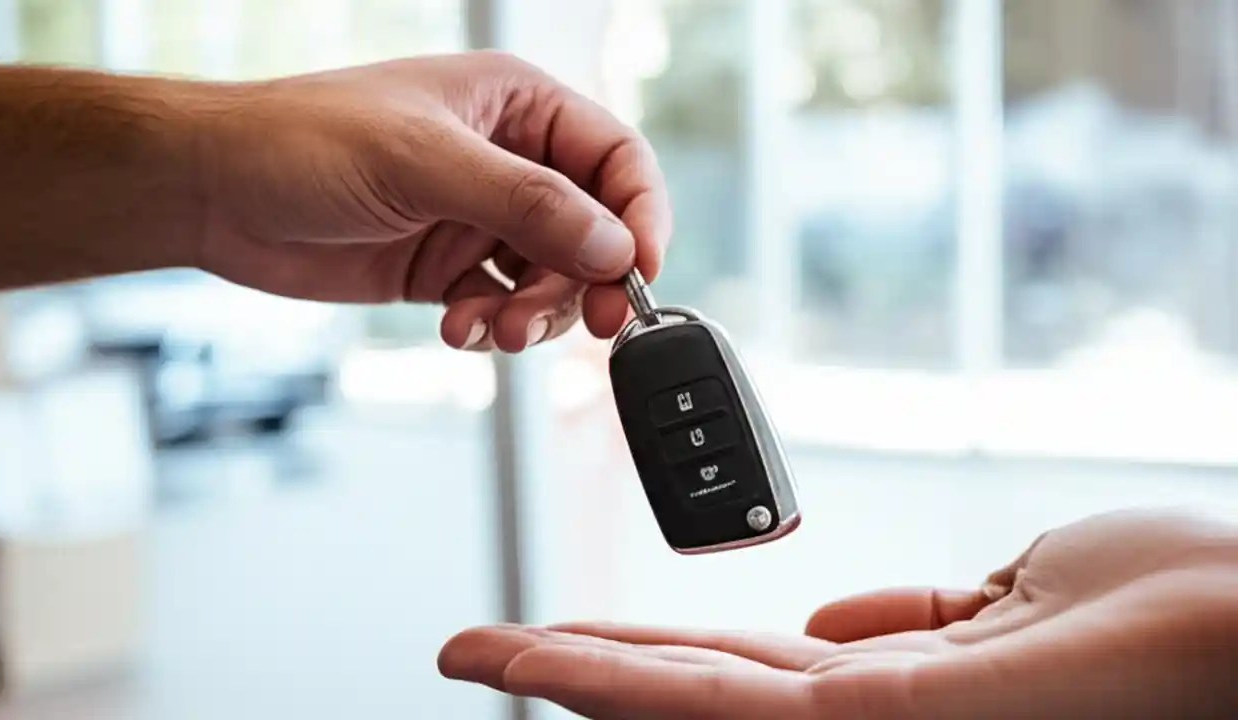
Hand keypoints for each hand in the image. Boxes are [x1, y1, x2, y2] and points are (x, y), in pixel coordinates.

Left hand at [195, 51, 668, 351]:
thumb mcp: (424, 163)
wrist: (213, 192)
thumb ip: (527, 205)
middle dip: (585, 281)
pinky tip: (457, 328)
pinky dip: (492, 327)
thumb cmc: (301, 141)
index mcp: (516, 106)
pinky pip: (500, 306)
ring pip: (550, 279)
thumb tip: (615, 248)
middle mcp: (506, 161)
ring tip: (495, 331)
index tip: (639, 273)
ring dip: (535, 315)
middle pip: (591, 231)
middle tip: (582, 324)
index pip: (614, 159)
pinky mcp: (445, 267)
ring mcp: (476, 217)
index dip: (639, 216)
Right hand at [438, 510, 1237, 717]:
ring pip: (684, 706)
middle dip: (575, 674)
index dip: (646, 651)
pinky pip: (728, 703)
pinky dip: (625, 682)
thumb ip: (917, 611)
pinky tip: (553, 659)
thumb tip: (832, 616)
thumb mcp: (1020, 590)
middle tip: (472, 652)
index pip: (742, 671)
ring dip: (573, 677)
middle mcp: (871, 719)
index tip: (574, 632)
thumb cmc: (1179, 607)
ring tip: (480, 653)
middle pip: (688, 695)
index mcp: (903, 685)